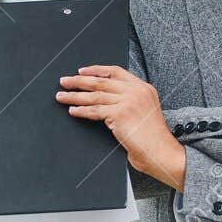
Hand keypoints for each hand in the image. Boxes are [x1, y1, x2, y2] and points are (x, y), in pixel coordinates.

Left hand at [57, 65, 185, 189]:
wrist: (161, 151)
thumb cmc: (152, 138)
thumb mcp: (144, 111)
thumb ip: (128, 101)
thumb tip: (103, 99)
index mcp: (143, 87)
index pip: (115, 72)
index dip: (96, 70)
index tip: (81, 71)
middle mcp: (136, 91)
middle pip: (101, 82)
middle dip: (79, 81)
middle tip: (64, 81)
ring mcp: (128, 101)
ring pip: (95, 95)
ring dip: (75, 96)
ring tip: (61, 96)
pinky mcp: (120, 114)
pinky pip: (95, 110)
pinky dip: (81, 110)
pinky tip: (72, 110)